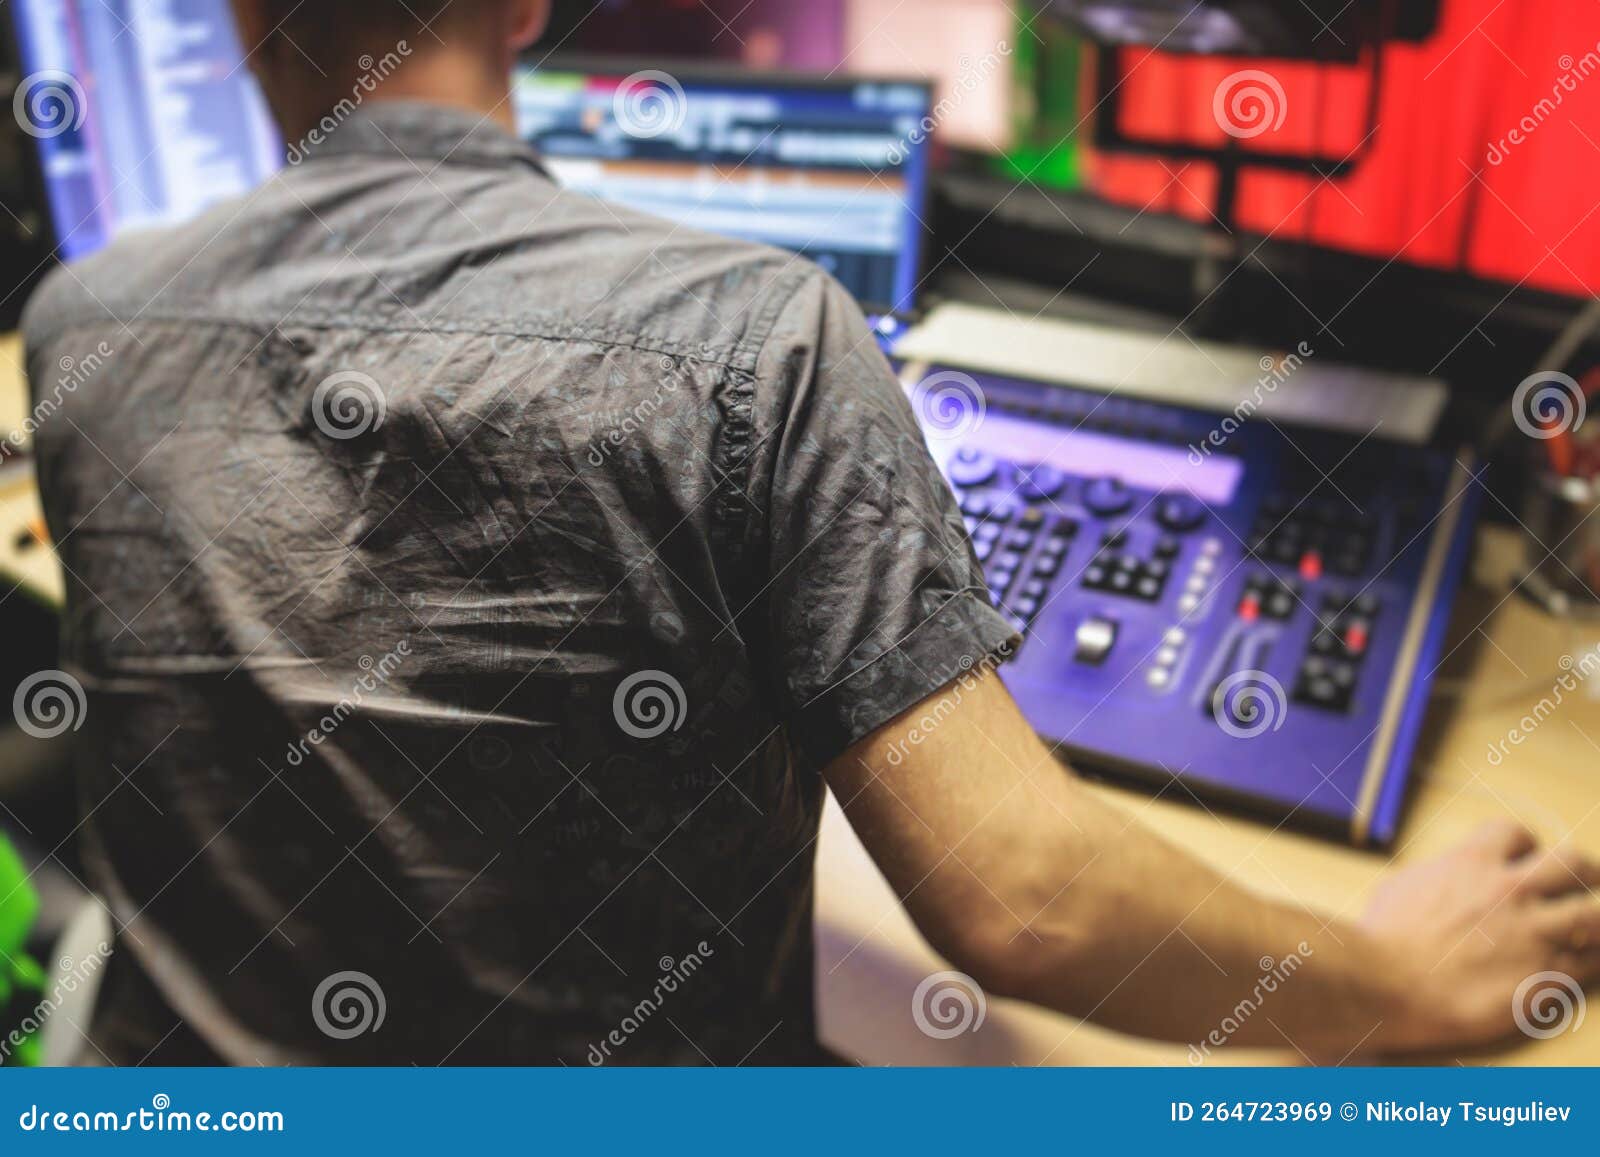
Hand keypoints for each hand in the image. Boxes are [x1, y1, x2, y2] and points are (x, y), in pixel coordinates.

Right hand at [1360, 820, 1599, 1052]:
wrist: (1384, 983)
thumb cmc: (1383, 938)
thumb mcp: (1404, 886)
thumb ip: (1440, 877)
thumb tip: (1446, 880)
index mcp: (1473, 861)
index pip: (1518, 833)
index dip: (1523, 847)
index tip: (1521, 862)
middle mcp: (1511, 891)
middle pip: (1575, 863)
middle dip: (1581, 874)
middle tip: (1577, 888)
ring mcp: (1533, 934)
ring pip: (1595, 917)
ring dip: (1591, 923)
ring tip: (1585, 933)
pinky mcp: (1545, 979)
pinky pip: (1590, 966)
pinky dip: (1586, 964)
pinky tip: (1576, 968)